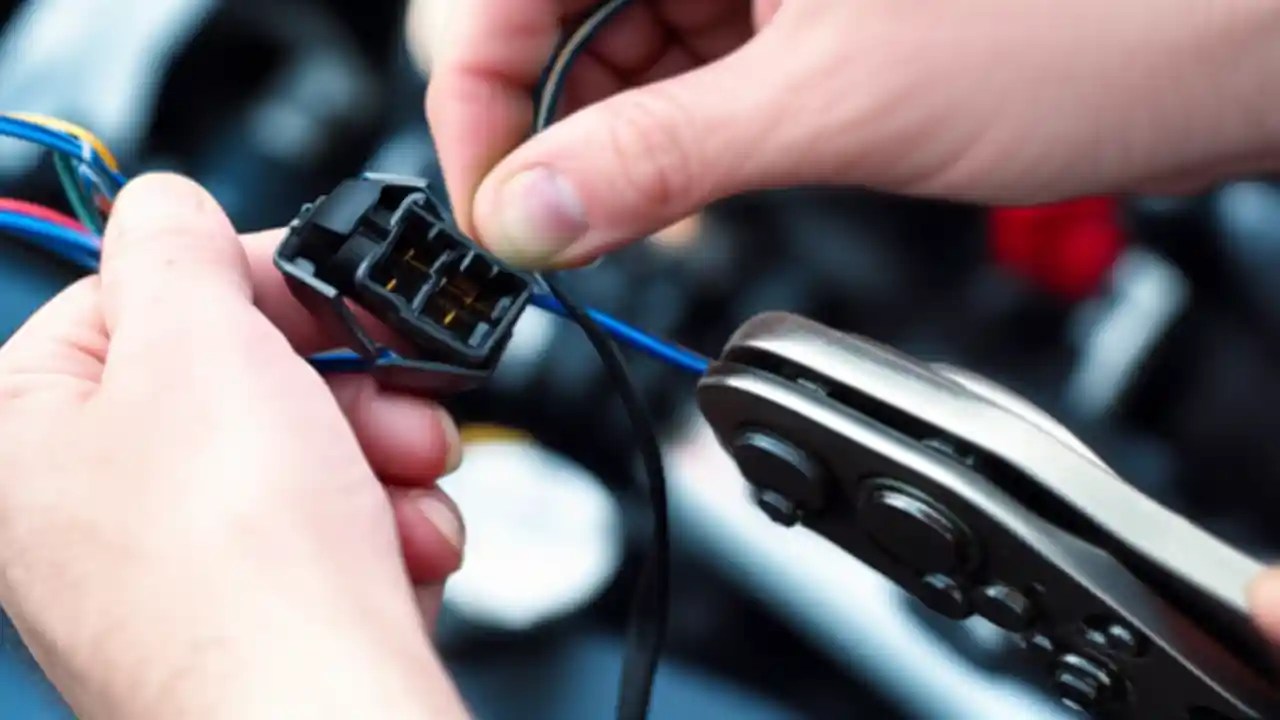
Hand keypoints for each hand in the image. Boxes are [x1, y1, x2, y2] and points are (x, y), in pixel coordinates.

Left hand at [0, 174, 469, 718]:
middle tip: (387, 391)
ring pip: (310, 453)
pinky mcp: (268, 615)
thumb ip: (171, 244)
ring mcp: (184, 572)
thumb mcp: (196, 343)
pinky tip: (401, 546)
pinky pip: (339, 527)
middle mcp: (98, 511)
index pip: (132, 299)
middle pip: (241, 380)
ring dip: (384, 454)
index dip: (240, 279)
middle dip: (343, 380)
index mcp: (34, 435)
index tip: (317, 284)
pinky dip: (388, 524)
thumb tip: (163, 202)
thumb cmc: (238, 570)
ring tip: (407, 483)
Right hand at [413, 0, 1279, 266]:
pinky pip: (694, 66)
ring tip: (628, 214)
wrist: (1222, 48)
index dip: (477, 98)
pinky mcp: (800, 9)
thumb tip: (535, 210)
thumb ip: (661, 160)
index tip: (493, 204)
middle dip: (548, 128)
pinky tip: (684, 182)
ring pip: (626, 46)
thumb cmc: (1088, 20)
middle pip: (561, 13)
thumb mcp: (832, 105)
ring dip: (613, 139)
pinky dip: (676, 133)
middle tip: (556, 229)